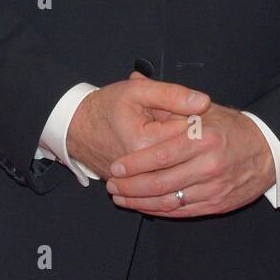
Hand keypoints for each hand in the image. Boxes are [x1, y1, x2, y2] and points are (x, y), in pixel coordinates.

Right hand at [66, 76, 209, 180]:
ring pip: (175, 174)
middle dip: (187, 141)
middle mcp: (141, 169)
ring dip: (182, 160)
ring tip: (174, 143)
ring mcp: (136, 183)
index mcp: (145, 142)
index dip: (192, 119)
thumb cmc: (106, 106)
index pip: (187, 133)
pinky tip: (174, 163)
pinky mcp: (133, 189)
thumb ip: (171, 94)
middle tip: (179, 125)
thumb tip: (203, 102)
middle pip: (183, 157)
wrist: (76, 128)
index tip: (187, 111)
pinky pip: (162, 185)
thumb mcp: (137, 91)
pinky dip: (171, 175)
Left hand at [105, 99, 276, 216]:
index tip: (116, 167)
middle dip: (131, 186)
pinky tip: (143, 206)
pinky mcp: (216, 205)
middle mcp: (209, 166)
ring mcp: (213, 189)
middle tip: (111, 184)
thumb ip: (170, 100)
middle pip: (161, 183)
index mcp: (204, 139)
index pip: (162, 156)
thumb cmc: (232, 128)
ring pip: (169, 201)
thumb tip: (136, 79)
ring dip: (140, 201)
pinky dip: (158, 210)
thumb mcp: (205, 109)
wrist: (268, 152)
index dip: (135, 164)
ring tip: (120, 196)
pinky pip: (181, 212)